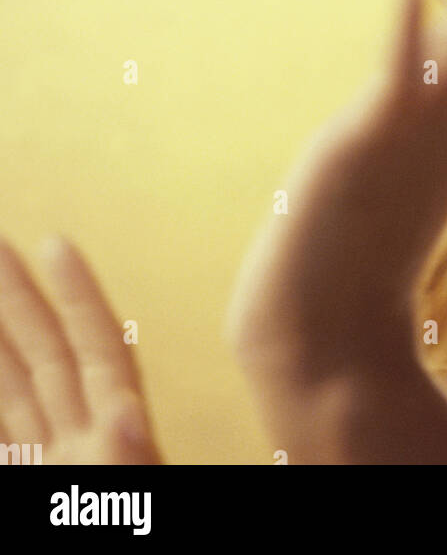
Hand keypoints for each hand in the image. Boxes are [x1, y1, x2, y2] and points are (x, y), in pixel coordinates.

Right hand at [0, 236, 162, 463]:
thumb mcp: (136, 502)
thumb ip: (128, 461)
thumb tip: (127, 411)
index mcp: (122, 438)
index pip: (100, 347)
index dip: (79, 294)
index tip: (56, 243)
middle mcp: (85, 444)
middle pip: (50, 356)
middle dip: (22, 300)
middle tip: (1, 244)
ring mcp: (53, 465)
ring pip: (17, 392)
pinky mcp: (23, 480)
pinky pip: (2, 436)